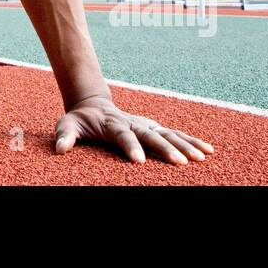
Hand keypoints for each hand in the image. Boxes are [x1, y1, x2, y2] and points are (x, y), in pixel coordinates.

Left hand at [54, 93, 213, 164]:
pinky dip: (192, 141)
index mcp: (113, 124)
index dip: (130, 146)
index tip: (138, 160)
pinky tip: (208, 151)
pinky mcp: (154, 127)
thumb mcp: (68, 124)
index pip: (123, 136)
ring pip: (169, 134)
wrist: (93, 104)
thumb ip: (65, 135)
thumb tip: (59, 148)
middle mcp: (133, 123)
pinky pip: (176, 134)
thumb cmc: (80, 119)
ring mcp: (146, 124)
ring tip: (202, 157)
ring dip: (185, 145)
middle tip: (179, 163)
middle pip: (151, 135)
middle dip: (166, 149)